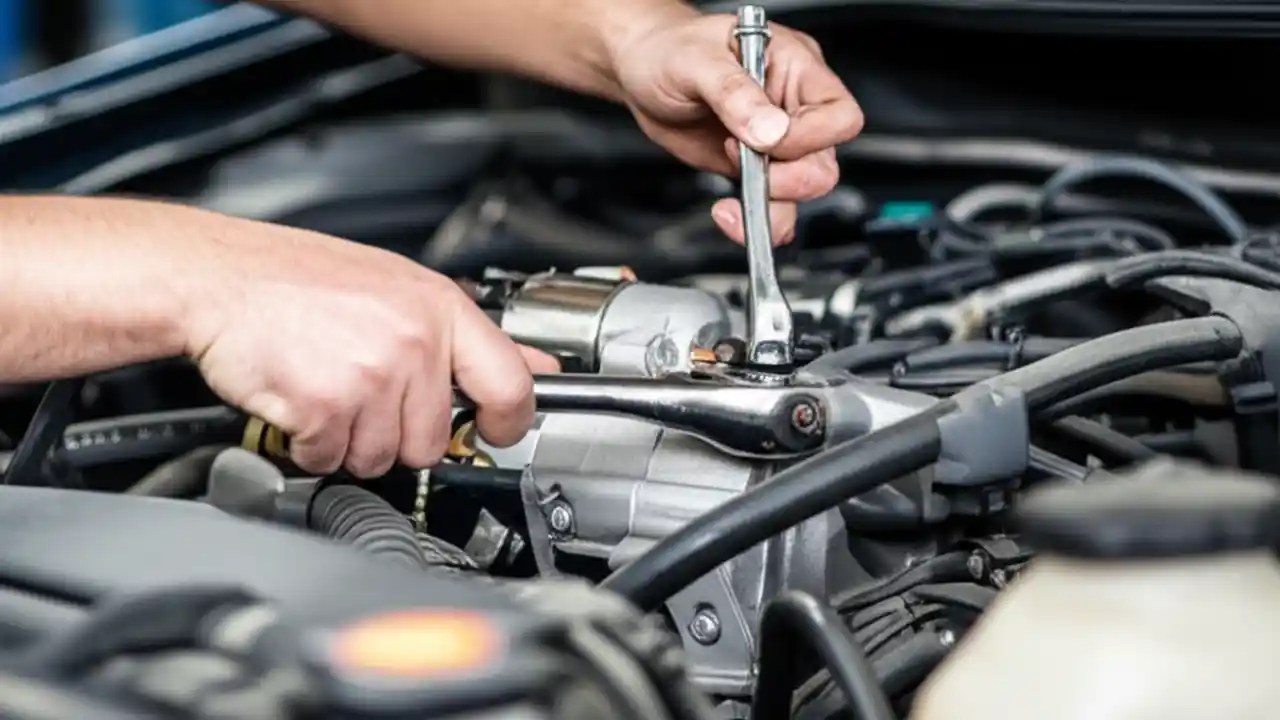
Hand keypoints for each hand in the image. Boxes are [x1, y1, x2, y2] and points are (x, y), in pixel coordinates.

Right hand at [181, 221, 557, 478]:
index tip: (498, 431)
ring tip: (328, 389)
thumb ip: (460, 332)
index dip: (510, 421)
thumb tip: (530, 365)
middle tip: (366, 396)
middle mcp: (412, 342)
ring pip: (382, 458)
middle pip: (434, 440)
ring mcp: (371, 376)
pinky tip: (301, 400)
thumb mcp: (399, 285)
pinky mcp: (325, 408)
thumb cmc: (298, 278)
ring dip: (351, 441)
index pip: (511, 382)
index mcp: (439, 308)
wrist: (217, 277)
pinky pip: (331, 460)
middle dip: (399, 434)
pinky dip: (310, 445)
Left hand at [611, 10, 862, 244]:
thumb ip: (735, 94)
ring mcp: (775, 143)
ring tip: (729, 201)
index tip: (766, 141)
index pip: (838, 115)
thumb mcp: (697, 61)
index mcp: (795, 68)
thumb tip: (772, 131)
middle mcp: (792, 108)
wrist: (641, 70)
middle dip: (787, 180)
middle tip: (741, 163)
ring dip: (770, 207)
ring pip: (801, 194)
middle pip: (824, 163)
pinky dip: (755, 221)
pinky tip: (728, 214)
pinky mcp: (753, 169)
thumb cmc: (670, 49)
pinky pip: (773, 207)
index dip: (808, 137)